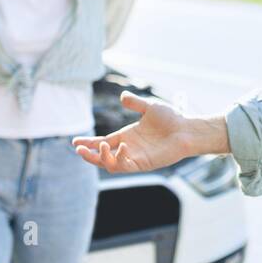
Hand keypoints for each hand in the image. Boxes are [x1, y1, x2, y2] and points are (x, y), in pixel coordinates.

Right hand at [72, 91, 194, 172]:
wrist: (187, 129)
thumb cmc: (172, 119)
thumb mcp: (150, 107)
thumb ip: (135, 103)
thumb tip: (122, 96)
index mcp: (127, 136)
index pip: (102, 142)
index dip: (89, 142)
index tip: (74, 142)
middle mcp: (129, 148)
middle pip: (102, 156)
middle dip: (89, 154)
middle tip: (79, 149)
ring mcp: (135, 157)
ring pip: (110, 164)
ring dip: (101, 157)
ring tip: (101, 147)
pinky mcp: (143, 164)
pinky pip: (125, 166)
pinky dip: (119, 159)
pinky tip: (121, 148)